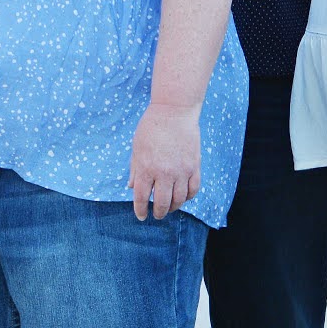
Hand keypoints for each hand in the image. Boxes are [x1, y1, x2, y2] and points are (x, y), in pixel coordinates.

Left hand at [128, 104, 200, 220]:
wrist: (174, 111)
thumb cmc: (151, 127)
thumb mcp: (137, 147)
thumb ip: (135, 169)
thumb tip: (131, 187)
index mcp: (146, 168)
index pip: (142, 198)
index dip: (140, 210)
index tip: (141, 216)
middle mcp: (164, 172)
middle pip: (162, 203)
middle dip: (158, 213)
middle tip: (157, 215)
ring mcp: (181, 170)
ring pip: (179, 200)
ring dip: (174, 207)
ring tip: (170, 208)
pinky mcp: (194, 166)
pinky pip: (193, 189)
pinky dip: (188, 197)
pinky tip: (183, 197)